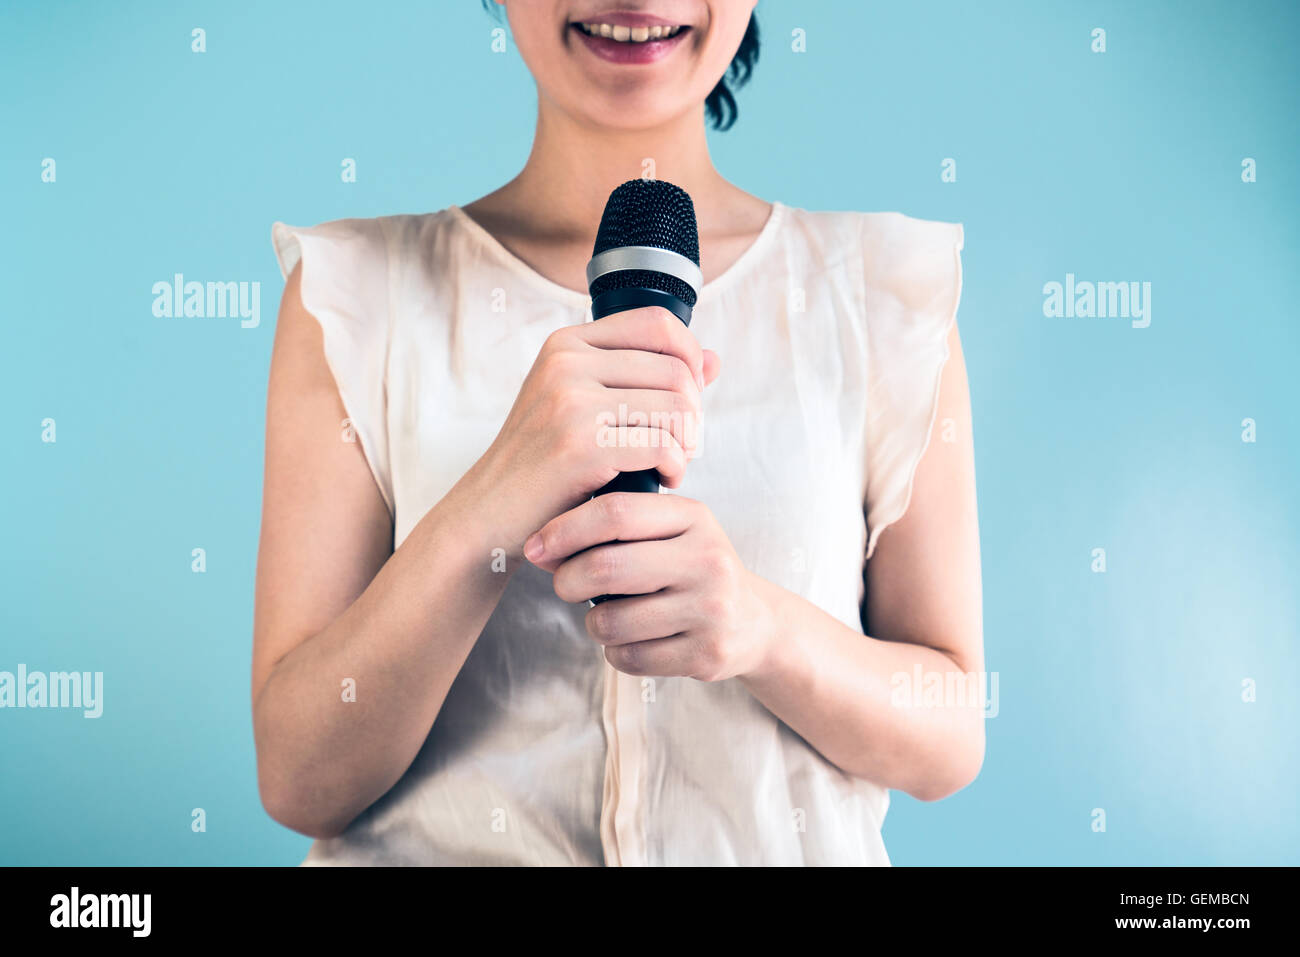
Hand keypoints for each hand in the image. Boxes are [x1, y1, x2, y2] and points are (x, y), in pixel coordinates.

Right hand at [467, 308, 719, 555]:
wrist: (488, 513)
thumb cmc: (544, 464)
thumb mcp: (586, 406)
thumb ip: (647, 378)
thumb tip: (714, 359)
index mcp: (566, 343)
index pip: (657, 322)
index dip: (689, 357)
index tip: (686, 397)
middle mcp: (566, 362)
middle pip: (677, 369)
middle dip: (693, 412)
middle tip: (678, 445)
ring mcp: (571, 400)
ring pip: (677, 406)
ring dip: (687, 442)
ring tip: (669, 463)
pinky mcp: (581, 444)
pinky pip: (663, 445)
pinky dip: (674, 467)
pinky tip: (662, 479)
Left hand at [523, 493, 776, 681]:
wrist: (753, 622)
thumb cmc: (692, 568)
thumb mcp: (674, 529)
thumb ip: (620, 524)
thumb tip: (543, 545)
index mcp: (695, 517)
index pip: (615, 513)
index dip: (565, 529)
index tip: (537, 546)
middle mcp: (708, 560)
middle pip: (606, 567)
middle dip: (567, 580)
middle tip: (564, 585)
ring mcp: (710, 609)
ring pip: (612, 620)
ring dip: (593, 622)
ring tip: (608, 616)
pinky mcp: (705, 654)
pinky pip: (629, 657)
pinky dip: (615, 651)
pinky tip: (630, 639)